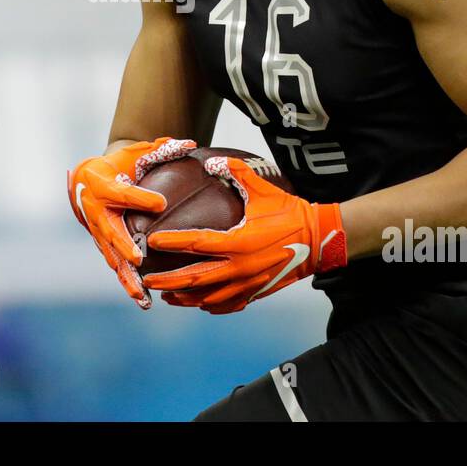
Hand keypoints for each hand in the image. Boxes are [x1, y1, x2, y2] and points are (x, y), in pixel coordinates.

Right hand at [68, 137, 197, 309]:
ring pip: (111, 257)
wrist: (84, 180)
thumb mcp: (132, 153)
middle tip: (138, 258)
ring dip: (125, 276)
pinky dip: (127, 283)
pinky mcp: (103, 246)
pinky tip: (142, 299)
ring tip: (141, 293)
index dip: (141, 199)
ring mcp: (97, 233)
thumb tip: (190, 144)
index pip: (122, 193)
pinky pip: (115, 266)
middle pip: (110, 232)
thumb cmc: (115, 164)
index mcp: (101, 185)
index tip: (161, 203)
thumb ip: (159, 149)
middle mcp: (96, 212)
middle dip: (124, 246)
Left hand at [142, 155, 347, 313]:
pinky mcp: (256, 293)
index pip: (197, 243)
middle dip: (168, 281)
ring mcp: (248, 284)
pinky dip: (210, 305)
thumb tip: (211, 160)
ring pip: (208, 298)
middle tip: (147, 278)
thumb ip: (236, 171)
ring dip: (184, 298)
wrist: (319, 239)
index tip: (153, 240)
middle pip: (195, 279)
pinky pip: (228, 304)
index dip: (173, 242)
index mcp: (239, 242)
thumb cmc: (289, 212)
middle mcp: (240, 267)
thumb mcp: (263, 189)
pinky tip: (198, 303)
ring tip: (166, 295)